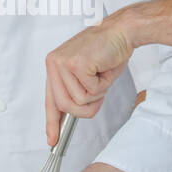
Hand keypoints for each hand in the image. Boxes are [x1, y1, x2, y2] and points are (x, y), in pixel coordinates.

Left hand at [44, 19, 132, 144]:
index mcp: (54, 65)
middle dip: (85, 107)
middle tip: (99, 92)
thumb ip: (76, 91)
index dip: (51, 122)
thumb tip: (73, 114)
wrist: (122, 31)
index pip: (50, 99)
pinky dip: (103, 85)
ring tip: (101, 74)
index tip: (52, 139)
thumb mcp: (87, 75)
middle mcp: (54, 63)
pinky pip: (91, 91)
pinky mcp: (76, 64)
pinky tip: (103, 68)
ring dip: (97, 93)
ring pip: (79, 100)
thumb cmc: (108, 52)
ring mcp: (63, 63)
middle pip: (64, 105)